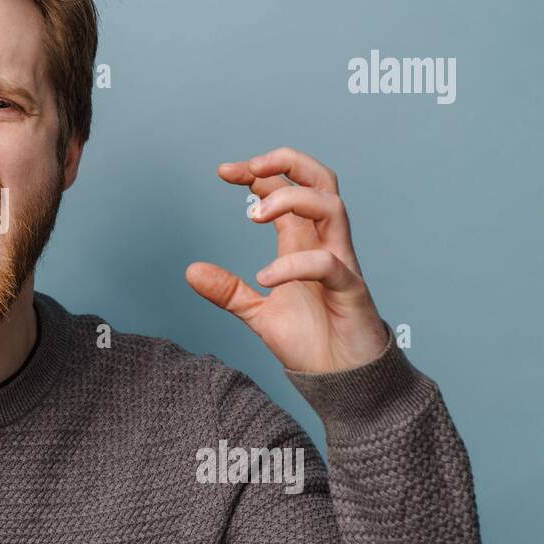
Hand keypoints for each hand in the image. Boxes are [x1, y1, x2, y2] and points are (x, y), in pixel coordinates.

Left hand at [184, 146, 388, 373]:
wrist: (343, 381)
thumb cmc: (312, 341)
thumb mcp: (259, 314)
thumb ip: (229, 291)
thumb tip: (191, 271)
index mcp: (302, 243)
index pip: (287, 189)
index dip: (259, 172)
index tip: (224, 171)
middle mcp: (324, 244)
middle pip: (321, 180)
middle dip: (288, 162)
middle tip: (250, 168)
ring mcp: (342, 264)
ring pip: (332, 206)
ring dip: (292, 199)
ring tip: (254, 213)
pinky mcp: (352, 291)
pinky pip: (329, 264)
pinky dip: (295, 264)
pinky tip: (266, 277)